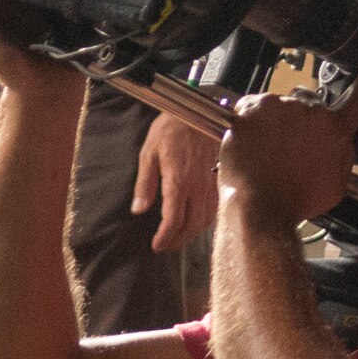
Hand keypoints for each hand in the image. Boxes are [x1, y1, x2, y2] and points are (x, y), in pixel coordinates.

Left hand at [133, 114, 220, 252]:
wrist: (200, 111)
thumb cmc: (171, 129)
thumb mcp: (149, 152)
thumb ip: (145, 183)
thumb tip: (138, 209)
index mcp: (178, 182)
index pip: (173, 220)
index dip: (165, 237)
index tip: (156, 246)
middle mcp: (197, 187)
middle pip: (191, 225)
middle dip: (178, 240)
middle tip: (166, 247)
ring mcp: (211, 183)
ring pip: (206, 219)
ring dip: (193, 233)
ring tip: (180, 238)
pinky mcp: (219, 178)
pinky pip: (216, 208)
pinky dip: (206, 221)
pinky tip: (199, 222)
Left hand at [217, 46, 357, 228]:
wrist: (261, 206)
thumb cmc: (295, 198)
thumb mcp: (336, 183)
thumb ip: (341, 155)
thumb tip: (337, 145)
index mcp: (337, 129)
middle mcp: (312, 111)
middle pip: (309, 106)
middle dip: (300, 124)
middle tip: (289, 152)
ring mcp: (282, 107)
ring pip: (280, 108)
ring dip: (274, 125)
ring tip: (268, 154)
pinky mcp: (254, 108)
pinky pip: (253, 107)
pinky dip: (250, 122)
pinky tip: (252, 144)